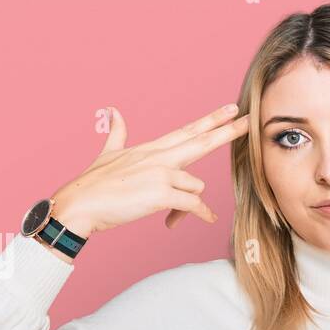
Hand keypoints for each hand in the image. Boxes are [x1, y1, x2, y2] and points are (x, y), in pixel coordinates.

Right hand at [50, 102, 249, 236]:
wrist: (80, 204)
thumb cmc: (94, 184)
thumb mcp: (108, 153)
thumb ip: (117, 133)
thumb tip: (114, 110)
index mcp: (150, 148)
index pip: (187, 131)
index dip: (210, 121)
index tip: (230, 110)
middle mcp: (158, 156)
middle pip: (200, 142)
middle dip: (226, 131)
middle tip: (249, 120)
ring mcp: (160, 173)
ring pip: (195, 186)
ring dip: (189, 204)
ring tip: (168, 215)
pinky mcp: (161, 193)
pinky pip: (193, 205)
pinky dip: (200, 214)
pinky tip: (207, 219)